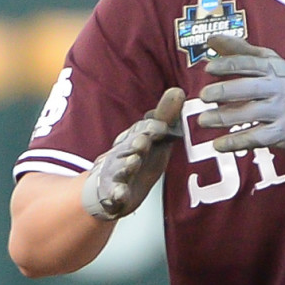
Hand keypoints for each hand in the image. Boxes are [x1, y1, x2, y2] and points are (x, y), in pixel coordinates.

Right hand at [81, 88, 185, 220]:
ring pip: (120, 168)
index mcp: (134, 139)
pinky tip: (120, 194)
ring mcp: (116, 173)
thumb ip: (164, 118)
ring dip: (126, 165)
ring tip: (132, 162)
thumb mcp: (152, 139)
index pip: (143, 130)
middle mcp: (122, 153)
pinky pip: (113, 194)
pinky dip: (116, 194)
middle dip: (136, 143)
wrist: (106, 188)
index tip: (161, 127)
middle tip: (143, 141)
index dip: (152, 128)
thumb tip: (178, 91)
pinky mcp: (113, 193)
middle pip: (129, 146)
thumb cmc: (135, 158)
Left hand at [197, 34, 284, 153]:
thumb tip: (210, 39)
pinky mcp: (282, 132)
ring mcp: (281, 111)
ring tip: (203, 120)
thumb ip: (239, 51)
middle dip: (225, 91)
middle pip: (250, 88)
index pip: (250, 64)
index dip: (229, 65)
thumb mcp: (269, 62)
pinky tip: (218, 144)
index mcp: (272, 68)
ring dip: (225, 117)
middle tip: (203, 96)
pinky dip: (237, 142)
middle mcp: (277, 88)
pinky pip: (257, 137)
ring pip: (251, 113)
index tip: (209, 68)